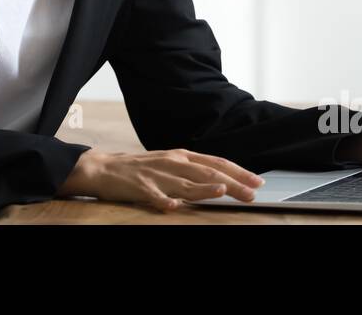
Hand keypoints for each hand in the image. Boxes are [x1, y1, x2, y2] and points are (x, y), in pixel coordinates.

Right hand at [56, 148, 265, 212]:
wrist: (104, 168)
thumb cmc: (141, 169)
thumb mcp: (171, 164)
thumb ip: (193, 171)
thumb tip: (222, 180)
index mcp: (181, 156)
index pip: (215, 163)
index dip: (238, 171)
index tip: (257, 182)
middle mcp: (172, 162)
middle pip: (206, 173)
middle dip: (231, 183)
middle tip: (251, 193)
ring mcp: (156, 174)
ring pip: (184, 183)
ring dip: (204, 188)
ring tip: (222, 192)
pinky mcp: (140, 186)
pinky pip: (154, 195)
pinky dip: (164, 200)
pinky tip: (174, 206)